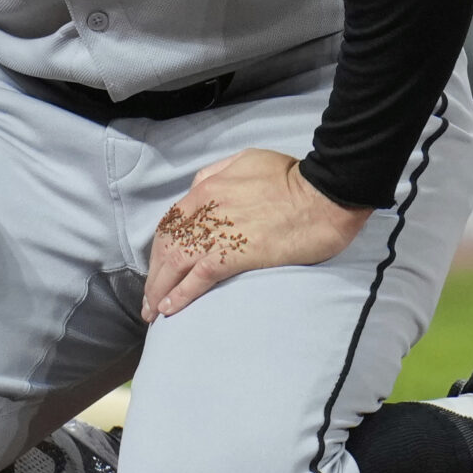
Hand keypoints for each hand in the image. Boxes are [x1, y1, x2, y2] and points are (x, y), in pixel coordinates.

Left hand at [141, 148, 374, 321]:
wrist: (323, 194)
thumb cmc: (292, 177)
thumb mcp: (247, 160)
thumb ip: (218, 172)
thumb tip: (201, 185)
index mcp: (205, 188)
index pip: (170, 224)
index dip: (160, 249)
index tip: (158, 268)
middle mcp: (203, 210)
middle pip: (166, 247)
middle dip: (155, 275)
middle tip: (149, 299)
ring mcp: (217, 233)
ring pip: (175, 264)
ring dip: (159, 290)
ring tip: (153, 312)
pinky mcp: (234, 255)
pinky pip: (198, 278)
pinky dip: (180, 295)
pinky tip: (170, 309)